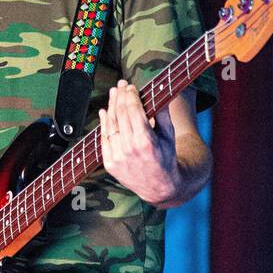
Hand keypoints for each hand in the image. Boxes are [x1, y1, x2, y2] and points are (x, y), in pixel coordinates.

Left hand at [99, 79, 182, 204]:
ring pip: (110, 125)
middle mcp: (129, 149)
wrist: (159, 186)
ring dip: (111, 106)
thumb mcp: (169, 136)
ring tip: (113, 93)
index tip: (130, 86)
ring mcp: (117, 157)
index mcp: (145, 141)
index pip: (133, 111)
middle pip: (120, 114)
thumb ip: (162, 114)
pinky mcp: (110, 163)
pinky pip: (103, 139)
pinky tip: (104, 112)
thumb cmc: (166, 158)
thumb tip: (159, 93)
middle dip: (120, 97)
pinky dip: (103, 123)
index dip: (130, 96)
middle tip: (121, 85)